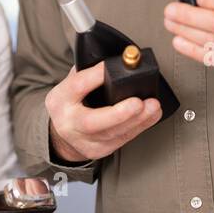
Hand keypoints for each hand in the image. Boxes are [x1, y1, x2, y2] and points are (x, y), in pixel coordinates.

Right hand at [45, 61, 161, 162]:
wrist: (61, 134)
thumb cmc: (70, 103)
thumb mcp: (70, 84)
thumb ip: (88, 72)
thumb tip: (116, 62)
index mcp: (60, 99)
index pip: (77, 86)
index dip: (96, 76)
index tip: (114, 67)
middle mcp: (69, 123)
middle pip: (93, 121)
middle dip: (119, 113)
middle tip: (138, 102)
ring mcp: (83, 140)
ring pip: (113, 133)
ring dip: (137, 119)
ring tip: (153, 106)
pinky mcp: (98, 150)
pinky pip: (122, 139)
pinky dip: (139, 126)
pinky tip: (150, 116)